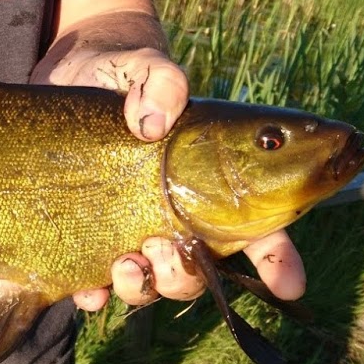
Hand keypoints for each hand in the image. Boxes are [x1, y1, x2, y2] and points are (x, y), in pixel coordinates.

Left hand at [34, 0, 305, 310]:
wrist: (75, 74)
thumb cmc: (129, 73)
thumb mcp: (147, 68)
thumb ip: (162, 82)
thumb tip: (152, 123)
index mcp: (215, 185)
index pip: (262, 231)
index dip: (280, 263)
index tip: (288, 285)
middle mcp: (180, 217)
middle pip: (201, 272)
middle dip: (187, 278)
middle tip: (163, 247)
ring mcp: (135, 230)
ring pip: (154, 284)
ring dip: (144, 287)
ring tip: (126, 263)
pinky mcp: (93, 235)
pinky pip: (97, 283)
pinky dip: (94, 294)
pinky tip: (87, 291)